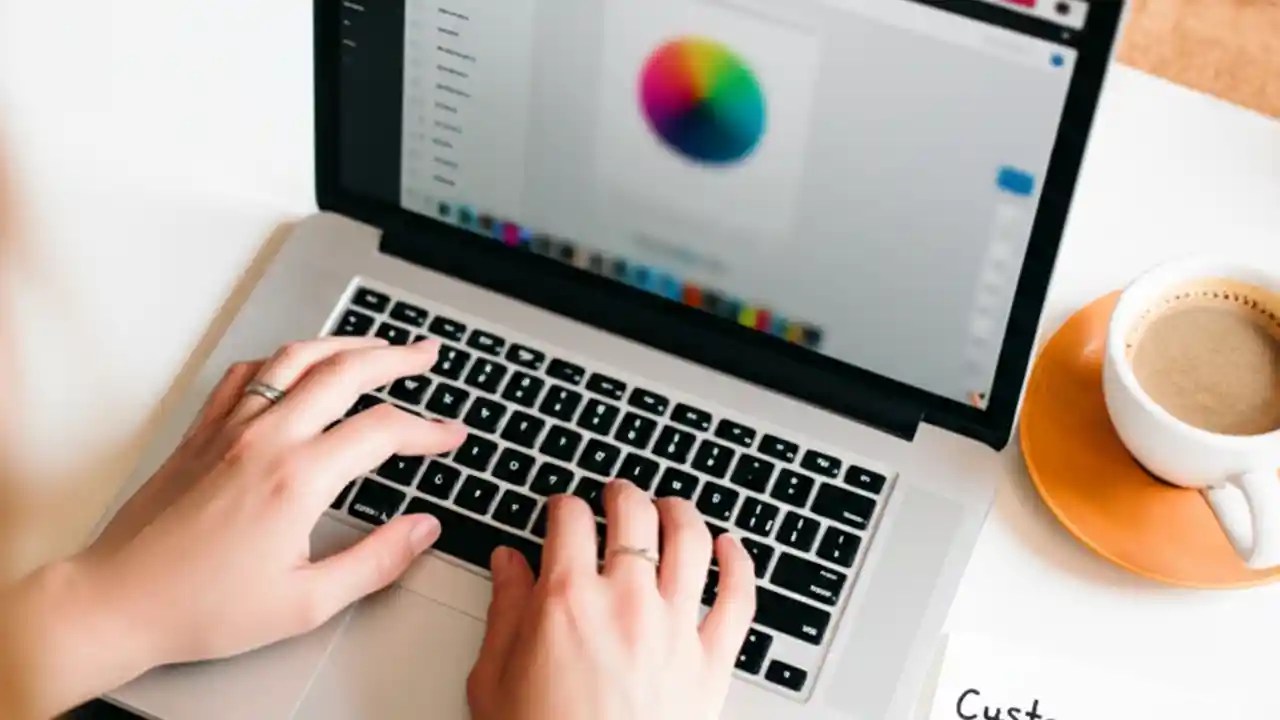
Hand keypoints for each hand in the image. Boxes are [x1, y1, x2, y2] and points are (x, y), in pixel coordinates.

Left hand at [0, 337, 465, 716]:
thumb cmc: (200, 608)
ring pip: (295, 358)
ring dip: (344, 344)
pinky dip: (282, 359)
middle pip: (345, 371)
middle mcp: (264, 440)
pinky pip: (247, 374)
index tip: (451, 435)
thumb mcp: (306, 604)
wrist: (117, 602)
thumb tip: (421, 530)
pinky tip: (294, 365)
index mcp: (297, 479)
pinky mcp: (202, 432)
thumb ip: (376, 562)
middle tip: (426, 355)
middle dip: (396, 358)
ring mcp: (230, 429)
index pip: (383, 431)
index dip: (429, 430)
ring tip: (375, 346)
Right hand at [467, 481, 756, 719]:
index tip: (563, 510)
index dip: (563, 505)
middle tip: (615, 493)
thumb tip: (508, 564)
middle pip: (634, 514)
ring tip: (670, 506)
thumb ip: (504, 610)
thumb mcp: (495, 678)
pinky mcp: (712, 660)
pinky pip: (739, 597)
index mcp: (568, 599)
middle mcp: (627, 602)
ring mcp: (675, 627)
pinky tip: (730, 546)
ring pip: (691, 540)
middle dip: (621, 493)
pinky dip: (739, 563)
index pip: (569, 519)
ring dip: (680, 511)